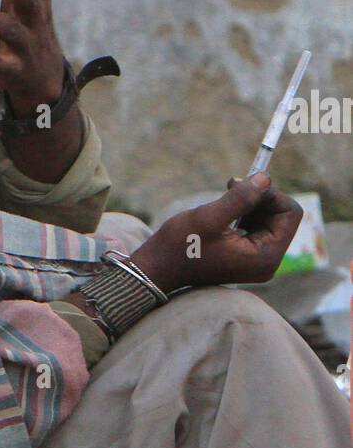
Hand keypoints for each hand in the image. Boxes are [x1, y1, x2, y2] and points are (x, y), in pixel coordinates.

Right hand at [130, 174, 302, 293]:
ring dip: (251, 202)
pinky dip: (245, 212)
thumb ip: (240, 199)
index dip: (272, 193)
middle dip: (261, 197)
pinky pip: (258, 226)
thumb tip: (266, 178)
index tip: (245, 183)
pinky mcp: (246, 256)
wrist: (157, 268)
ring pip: (271, 218)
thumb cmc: (180, 246)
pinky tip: (225, 209)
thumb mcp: (209, 218)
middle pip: (283, 216)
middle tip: (233, 185)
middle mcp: (266, 262)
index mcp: (264, 257)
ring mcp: (257, 261)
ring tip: (225, 196)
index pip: (290, 214)